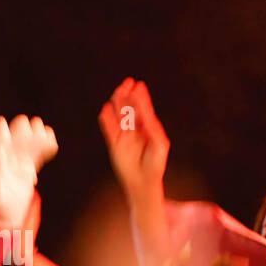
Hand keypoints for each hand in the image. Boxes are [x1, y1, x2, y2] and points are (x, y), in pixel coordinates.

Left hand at [0, 114, 57, 230]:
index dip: (0, 132)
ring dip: (36, 138)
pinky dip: (45, 150)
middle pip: (15, 141)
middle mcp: (6, 160)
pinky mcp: (28, 169)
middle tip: (34, 124)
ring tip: (46, 131)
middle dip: (23, 132)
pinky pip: (37, 156)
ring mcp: (18, 163)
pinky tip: (53, 144)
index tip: (2, 122)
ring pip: (28, 146)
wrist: (5, 217)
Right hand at [98, 78, 169, 202]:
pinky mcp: (115, 144)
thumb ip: (153, 128)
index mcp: (148, 128)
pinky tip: (106, 109)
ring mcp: (124, 136)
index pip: (143, 109)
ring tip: (117, 91)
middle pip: (130, 109)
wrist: (144, 182)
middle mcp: (135, 130)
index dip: (140, 97)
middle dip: (128, 96)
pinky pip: (109, 129)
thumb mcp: (159, 144)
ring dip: (118, 103)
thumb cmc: (155, 164)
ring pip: (119, 116)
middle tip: (127, 83)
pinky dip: (107, 119)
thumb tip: (147, 114)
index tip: (138, 85)